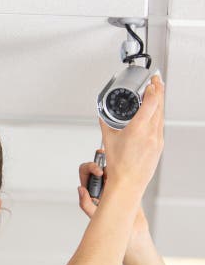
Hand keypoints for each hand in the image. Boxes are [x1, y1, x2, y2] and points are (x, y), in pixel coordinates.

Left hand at [77, 162, 149, 236]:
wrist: (131, 228)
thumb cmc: (111, 222)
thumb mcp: (95, 215)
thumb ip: (86, 203)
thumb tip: (80, 188)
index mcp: (90, 188)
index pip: (85, 171)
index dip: (90, 168)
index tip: (99, 172)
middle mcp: (101, 182)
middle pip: (97, 164)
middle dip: (100, 161)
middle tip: (107, 168)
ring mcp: (114, 180)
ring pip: (111, 165)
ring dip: (114, 165)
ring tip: (121, 172)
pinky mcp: (127, 181)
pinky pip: (125, 169)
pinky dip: (126, 166)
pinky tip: (130, 170)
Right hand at [97, 74, 164, 193]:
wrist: (128, 182)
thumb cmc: (118, 166)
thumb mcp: (108, 141)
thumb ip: (106, 125)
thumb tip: (103, 117)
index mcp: (138, 129)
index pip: (151, 102)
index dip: (153, 89)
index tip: (152, 82)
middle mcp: (151, 133)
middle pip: (160, 105)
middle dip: (159, 91)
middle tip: (157, 81)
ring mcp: (157, 139)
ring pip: (161, 115)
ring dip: (160, 103)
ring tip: (157, 95)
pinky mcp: (159, 145)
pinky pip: (160, 126)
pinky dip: (158, 115)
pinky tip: (154, 114)